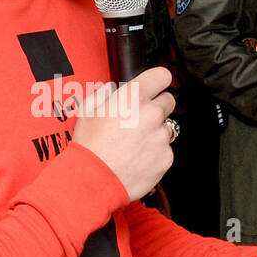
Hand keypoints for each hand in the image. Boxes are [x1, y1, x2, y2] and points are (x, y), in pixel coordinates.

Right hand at [71, 67, 175, 202]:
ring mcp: (161, 137)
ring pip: (167, 128)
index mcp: (133, 97)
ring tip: (133, 145)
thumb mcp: (87, 111)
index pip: (162, 76)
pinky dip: (155, 154)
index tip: (155, 87)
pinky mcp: (166, 157)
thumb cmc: (89, 146)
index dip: (158, 82)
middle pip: (168, 101)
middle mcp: (152, 113)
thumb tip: (112, 89)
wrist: (93, 180)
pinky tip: (137, 159)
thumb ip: (103, 94)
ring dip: (155, 133)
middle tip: (139, 121)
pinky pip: (165, 150)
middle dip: (156, 108)